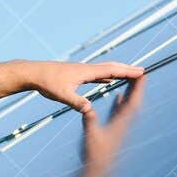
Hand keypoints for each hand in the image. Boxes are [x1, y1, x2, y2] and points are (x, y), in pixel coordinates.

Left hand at [20, 60, 144, 115]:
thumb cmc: (47, 83)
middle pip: (111, 67)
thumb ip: (76, 102)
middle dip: (127, 69)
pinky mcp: (77, 74)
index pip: (112, 71)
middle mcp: (86, 69)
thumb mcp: (62, 95)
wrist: (33, 73)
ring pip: (105, 70)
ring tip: (130, 73)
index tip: (141, 71)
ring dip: (119, 71)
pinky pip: (97, 74)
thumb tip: (88, 109)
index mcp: (86, 73)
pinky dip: (107, 75)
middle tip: (142, 71)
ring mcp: (82, 71)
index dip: (127, 72)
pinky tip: (108, 79)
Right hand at [79, 72, 144, 173]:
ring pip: (128, 106)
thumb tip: (87, 109)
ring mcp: (120, 127)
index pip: (132, 102)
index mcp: (121, 124)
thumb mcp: (91, 136)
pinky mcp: (115, 130)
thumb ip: (90, 121)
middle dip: (137, 86)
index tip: (143, 75)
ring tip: (132, 79)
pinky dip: (121, 102)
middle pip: (134, 101)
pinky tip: (120, 96)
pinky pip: (120, 112)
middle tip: (141, 71)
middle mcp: (124, 124)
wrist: (99, 171)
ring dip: (131, 92)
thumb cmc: (95, 155)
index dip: (138, 88)